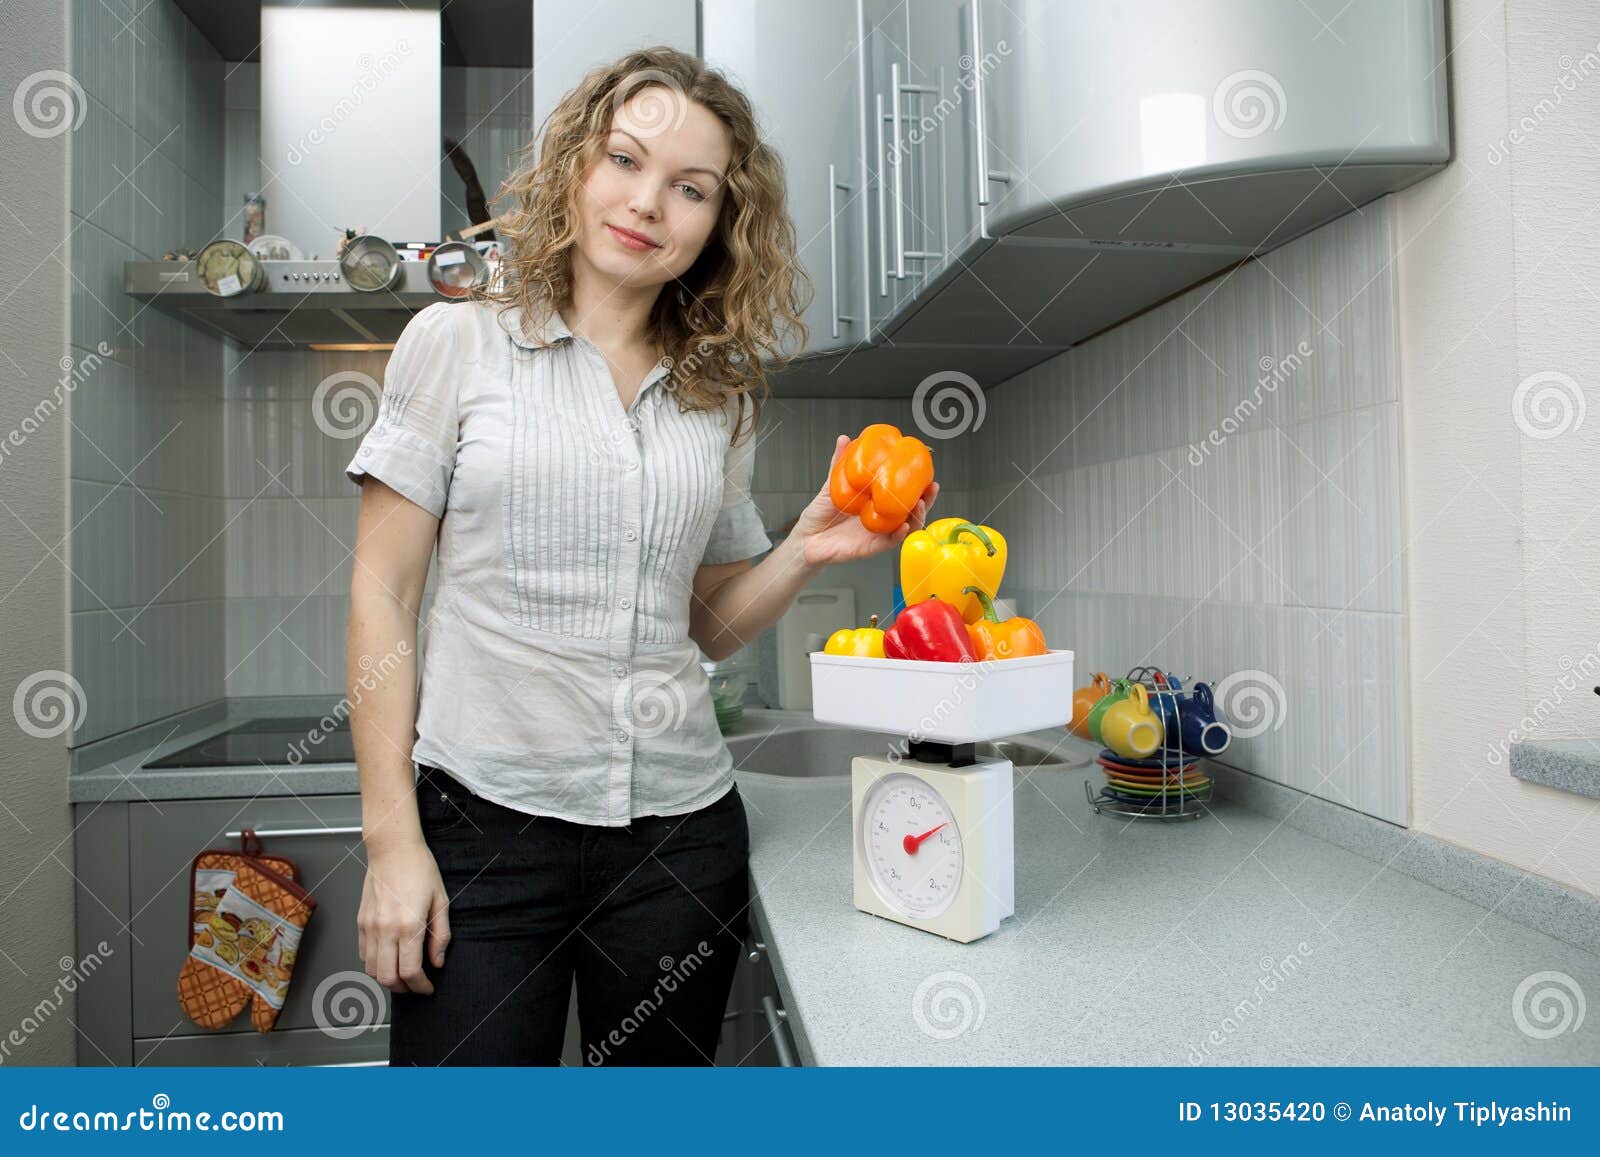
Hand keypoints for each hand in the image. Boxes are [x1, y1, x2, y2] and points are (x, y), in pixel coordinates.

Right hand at [357, 836, 450, 994]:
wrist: (392, 849)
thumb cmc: (419, 869)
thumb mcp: (441, 900)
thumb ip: (440, 935)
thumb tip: (437, 961)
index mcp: (408, 925)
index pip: (410, 971)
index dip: (420, 986)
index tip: (428, 987)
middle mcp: (385, 929)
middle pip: (388, 978)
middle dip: (404, 988)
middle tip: (416, 985)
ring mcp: (369, 927)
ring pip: (372, 970)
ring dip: (388, 979)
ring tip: (403, 974)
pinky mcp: (360, 922)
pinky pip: (363, 955)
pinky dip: (375, 964)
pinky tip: (388, 958)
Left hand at [789, 434, 939, 568]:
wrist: (807, 537)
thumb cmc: (821, 514)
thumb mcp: (831, 485)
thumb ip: (840, 463)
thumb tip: (844, 439)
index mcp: (877, 501)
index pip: (904, 491)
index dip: (919, 483)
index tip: (927, 471)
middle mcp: (883, 517)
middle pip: (913, 508)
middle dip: (927, 499)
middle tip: (931, 487)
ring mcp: (880, 532)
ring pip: (908, 526)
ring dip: (918, 515)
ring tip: (920, 504)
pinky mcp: (873, 547)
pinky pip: (891, 542)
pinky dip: (899, 535)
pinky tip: (903, 526)